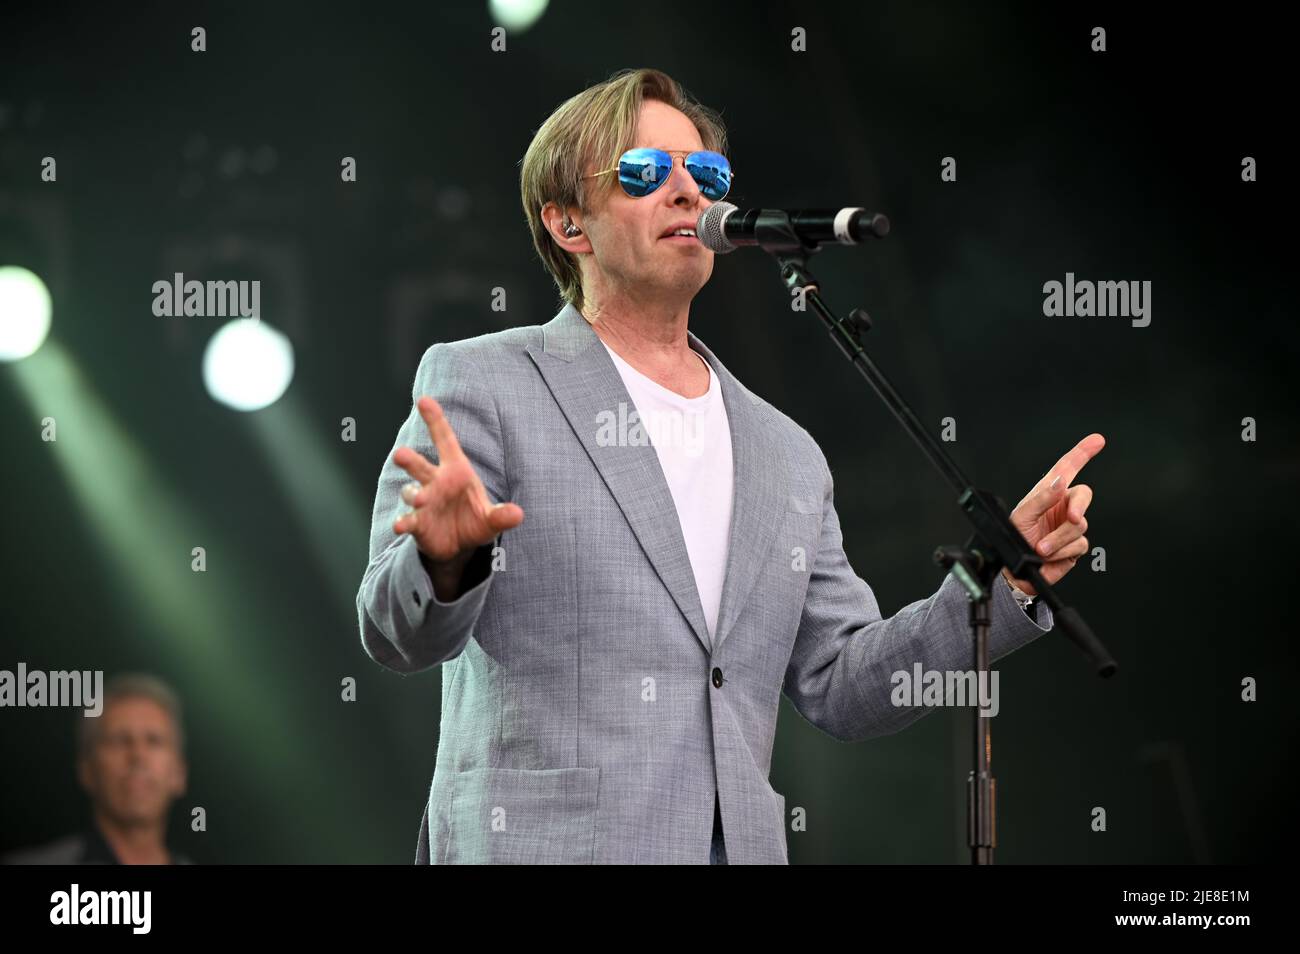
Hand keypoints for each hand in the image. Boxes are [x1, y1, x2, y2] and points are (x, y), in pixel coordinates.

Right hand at [391, 397, 524, 568]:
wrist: (460, 545)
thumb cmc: (475, 519)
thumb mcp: (492, 518)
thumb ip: (502, 515)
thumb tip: (517, 514)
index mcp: (456, 471)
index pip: (445, 440)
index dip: (435, 421)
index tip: (424, 400)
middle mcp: (435, 482)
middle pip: (420, 466)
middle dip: (409, 460)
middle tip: (400, 454)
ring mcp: (423, 502)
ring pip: (412, 492)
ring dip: (413, 494)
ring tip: (420, 499)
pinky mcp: (417, 523)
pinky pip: (408, 519)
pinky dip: (404, 522)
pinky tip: (401, 526)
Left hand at [1003, 433, 1104, 596]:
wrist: (1014, 571)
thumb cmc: (1013, 539)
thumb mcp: (1022, 516)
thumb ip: (1041, 499)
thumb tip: (1060, 482)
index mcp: (1047, 493)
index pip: (1067, 468)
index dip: (1082, 453)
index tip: (1097, 440)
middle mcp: (1061, 507)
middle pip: (1084, 495)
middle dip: (1079, 506)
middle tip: (1071, 517)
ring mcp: (1069, 527)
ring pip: (1079, 525)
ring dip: (1058, 538)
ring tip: (1040, 547)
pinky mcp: (1074, 546)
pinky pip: (1078, 545)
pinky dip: (1062, 551)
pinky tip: (1049, 555)